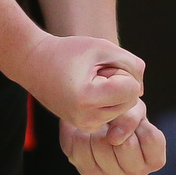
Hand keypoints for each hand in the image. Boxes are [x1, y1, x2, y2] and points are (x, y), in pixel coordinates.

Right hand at [14, 33, 143, 132]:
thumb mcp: (104, 47)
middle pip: (131, 101)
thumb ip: (133, 65)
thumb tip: (141, 91)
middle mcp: (86, 120)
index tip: (97, 67)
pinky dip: (108, 99)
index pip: (133, 90)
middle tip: (94, 72)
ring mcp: (84, 126)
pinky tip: (88, 90)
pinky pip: (113, 112)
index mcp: (88, 99)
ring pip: (124, 108)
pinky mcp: (85, 126)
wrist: (34, 64)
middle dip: (120, 82)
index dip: (121, 71)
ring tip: (90, 80)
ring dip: (114, 91)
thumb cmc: (69, 52)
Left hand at [60, 101, 166, 174]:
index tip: (133, 122)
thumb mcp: (135, 109)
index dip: (139, 122)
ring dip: (99, 128)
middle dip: (117, 126)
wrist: (96, 119)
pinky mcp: (89, 173)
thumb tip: (115, 138)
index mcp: (154, 160)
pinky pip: (82, 146)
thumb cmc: (124, 116)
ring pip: (102, 145)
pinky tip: (89, 135)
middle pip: (126, 145)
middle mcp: (136, 174)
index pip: (150, 138)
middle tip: (115, 125)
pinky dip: (83, 132)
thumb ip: (131, 119)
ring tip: (102, 129)